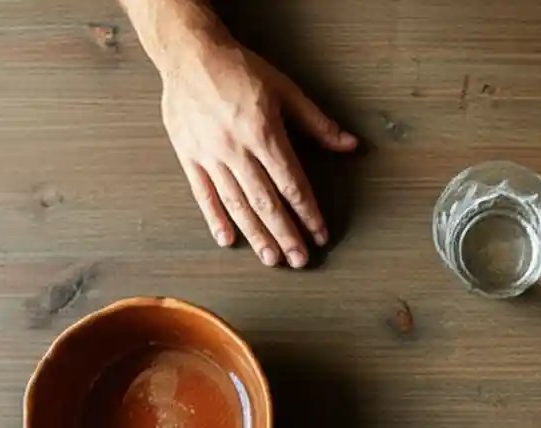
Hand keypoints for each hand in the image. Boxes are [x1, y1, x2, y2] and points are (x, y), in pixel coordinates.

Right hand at [161, 41, 357, 267]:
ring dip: (256, 235)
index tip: (320, 234)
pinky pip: (203, 195)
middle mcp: (236, 150)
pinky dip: (215, 219)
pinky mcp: (189, 157)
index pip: (292, 184)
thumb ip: (318, 124)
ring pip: (237, 204)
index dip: (308, 212)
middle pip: (266, 202)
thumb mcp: (286, 91)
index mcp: (263, 134)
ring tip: (272, 258)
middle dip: (286, 234)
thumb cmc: (241, 70)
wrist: (190, 54)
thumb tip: (351, 145)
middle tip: (300, 260)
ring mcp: (210, 156)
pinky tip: (228, 240)